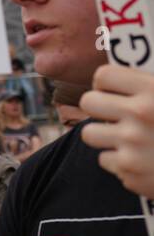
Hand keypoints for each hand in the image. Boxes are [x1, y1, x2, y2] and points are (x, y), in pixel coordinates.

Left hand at [80, 65, 153, 198]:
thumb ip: (151, 86)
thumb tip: (132, 63)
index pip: (103, 76)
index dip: (107, 83)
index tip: (114, 91)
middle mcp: (139, 116)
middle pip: (88, 102)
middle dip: (100, 107)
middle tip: (115, 113)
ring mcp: (132, 146)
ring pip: (90, 134)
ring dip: (106, 135)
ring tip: (128, 137)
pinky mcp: (129, 172)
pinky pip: (107, 161)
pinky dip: (121, 162)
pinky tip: (143, 159)